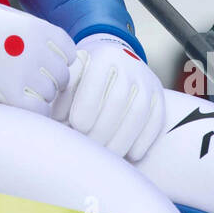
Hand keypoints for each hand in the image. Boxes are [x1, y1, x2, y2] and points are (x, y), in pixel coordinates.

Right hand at [0, 0, 75, 113]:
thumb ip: (26, 28)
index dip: (60, 60)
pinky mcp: (9, 92)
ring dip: (41, 96)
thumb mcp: (4, 13)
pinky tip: (23, 105)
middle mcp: (36, 50)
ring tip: (24, 94)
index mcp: (37, 28)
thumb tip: (36, 42)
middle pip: (61, 74)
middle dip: (51, 80)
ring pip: (50, 93)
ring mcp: (25, 72)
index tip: (50, 66)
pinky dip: (35, 110)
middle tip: (35, 84)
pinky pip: (38, 109)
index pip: (67, 50)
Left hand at [52, 32, 165, 160]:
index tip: (76, 126)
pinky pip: (156, 120)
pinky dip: (144, 140)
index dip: (85, 108)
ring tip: (108, 156)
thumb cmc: (86, 76)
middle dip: (102, 129)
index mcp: (103, 56)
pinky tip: (132, 155)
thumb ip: (62, 94)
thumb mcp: (72, 76)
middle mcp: (128, 65)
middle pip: (118, 102)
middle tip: (90, 147)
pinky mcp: (159, 96)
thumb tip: (54, 119)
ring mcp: (147, 81)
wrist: (116, 62)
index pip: (95, 84)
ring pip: (138, 113)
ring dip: (122, 139)